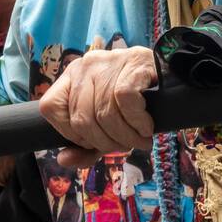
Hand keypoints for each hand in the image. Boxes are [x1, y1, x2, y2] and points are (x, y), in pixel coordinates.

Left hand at [39, 43, 156, 167]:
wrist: (171, 75)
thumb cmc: (134, 102)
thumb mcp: (104, 125)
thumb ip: (84, 146)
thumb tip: (64, 160)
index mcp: (71, 77)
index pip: (50, 108)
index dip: (69, 133)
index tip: (93, 142)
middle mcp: (84, 66)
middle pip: (81, 118)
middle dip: (104, 142)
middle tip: (124, 146)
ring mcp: (108, 62)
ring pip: (104, 113)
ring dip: (125, 136)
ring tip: (139, 141)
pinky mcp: (132, 62)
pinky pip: (125, 100)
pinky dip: (137, 121)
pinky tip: (146, 127)